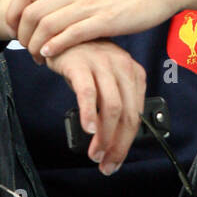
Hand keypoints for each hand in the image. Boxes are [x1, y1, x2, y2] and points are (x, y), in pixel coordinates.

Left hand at [3, 0, 196, 60]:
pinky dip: (56, 46)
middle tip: (27, 50)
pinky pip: (71, 34)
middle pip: (31, 12)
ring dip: (36, 46)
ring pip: (47, 25)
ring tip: (39, 58)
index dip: (13, 12)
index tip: (14, 29)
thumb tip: (53, 8)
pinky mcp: (105, 20)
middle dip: (22, 36)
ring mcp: (89, 5)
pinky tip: (51, 55)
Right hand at [45, 38, 145, 174]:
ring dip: (104, 136)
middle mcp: (122, 67)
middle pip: (128, 115)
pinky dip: (89, 114)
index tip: (115, 160)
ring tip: (95, 153)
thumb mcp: (105, 79)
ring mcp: (103, 64)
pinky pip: (88, 93)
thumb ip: (113, 102)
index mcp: (133, 73)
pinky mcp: (81, 64)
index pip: (137, 115)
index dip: (127, 142)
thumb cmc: (84, 60)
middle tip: (106, 164)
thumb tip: (113, 140)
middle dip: (118, 145)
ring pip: (112, 108)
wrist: (60, 33)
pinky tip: (88, 130)